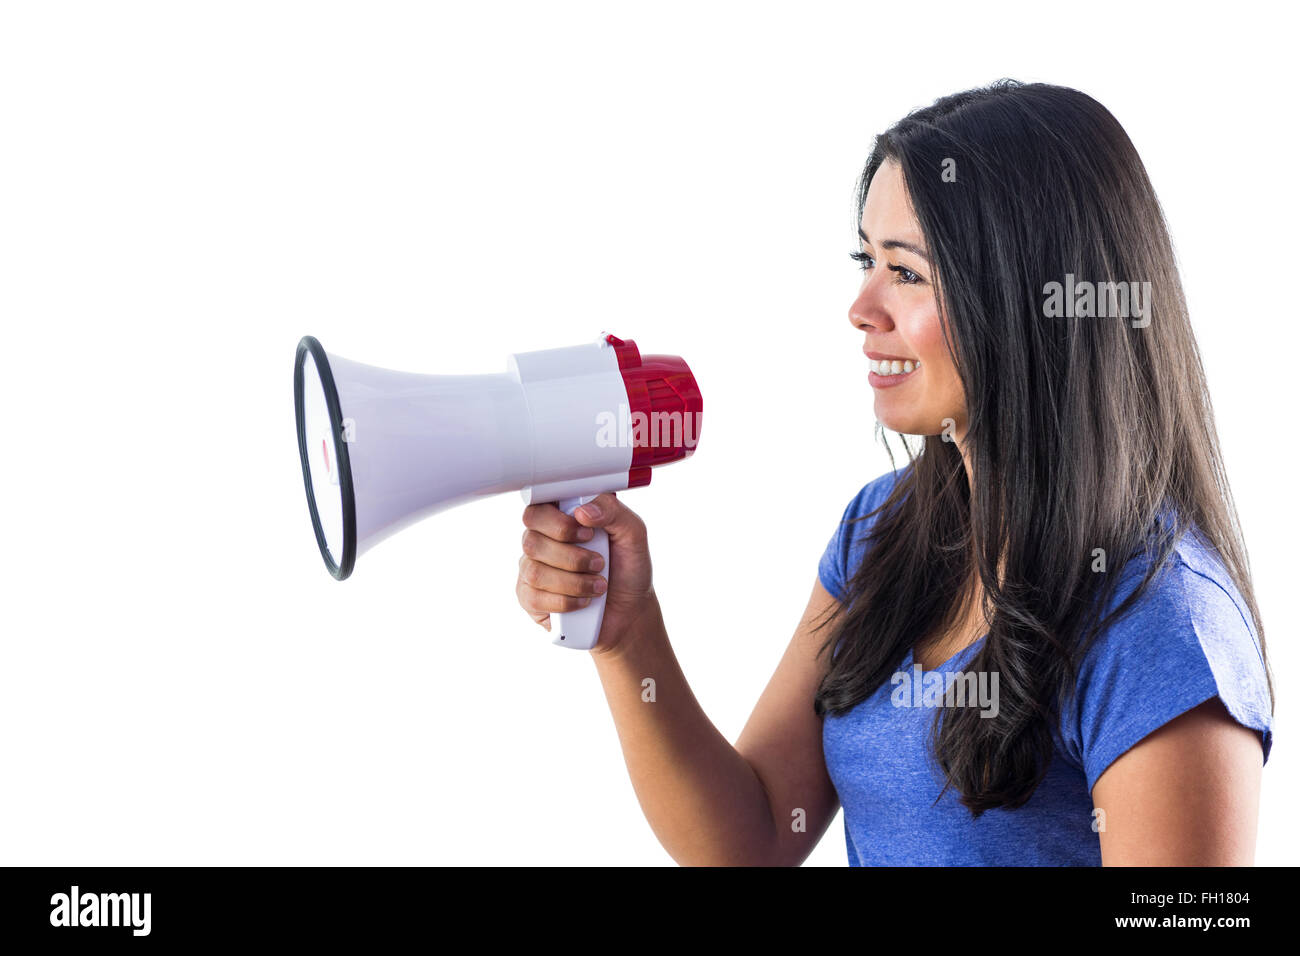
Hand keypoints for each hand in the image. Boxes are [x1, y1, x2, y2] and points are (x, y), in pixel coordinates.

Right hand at [516, 492, 653, 653]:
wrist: (631, 609)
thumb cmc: (628, 568)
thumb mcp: (632, 533)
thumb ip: (612, 511)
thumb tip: (582, 511)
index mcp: (560, 518)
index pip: (537, 507)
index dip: (556, 521)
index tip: (587, 533)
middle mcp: (541, 541)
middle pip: (531, 541)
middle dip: (571, 557)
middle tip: (599, 562)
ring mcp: (532, 570)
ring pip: (534, 572)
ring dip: (574, 582)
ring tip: (599, 585)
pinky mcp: (531, 599)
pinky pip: (535, 598)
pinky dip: (566, 601)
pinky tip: (584, 600)